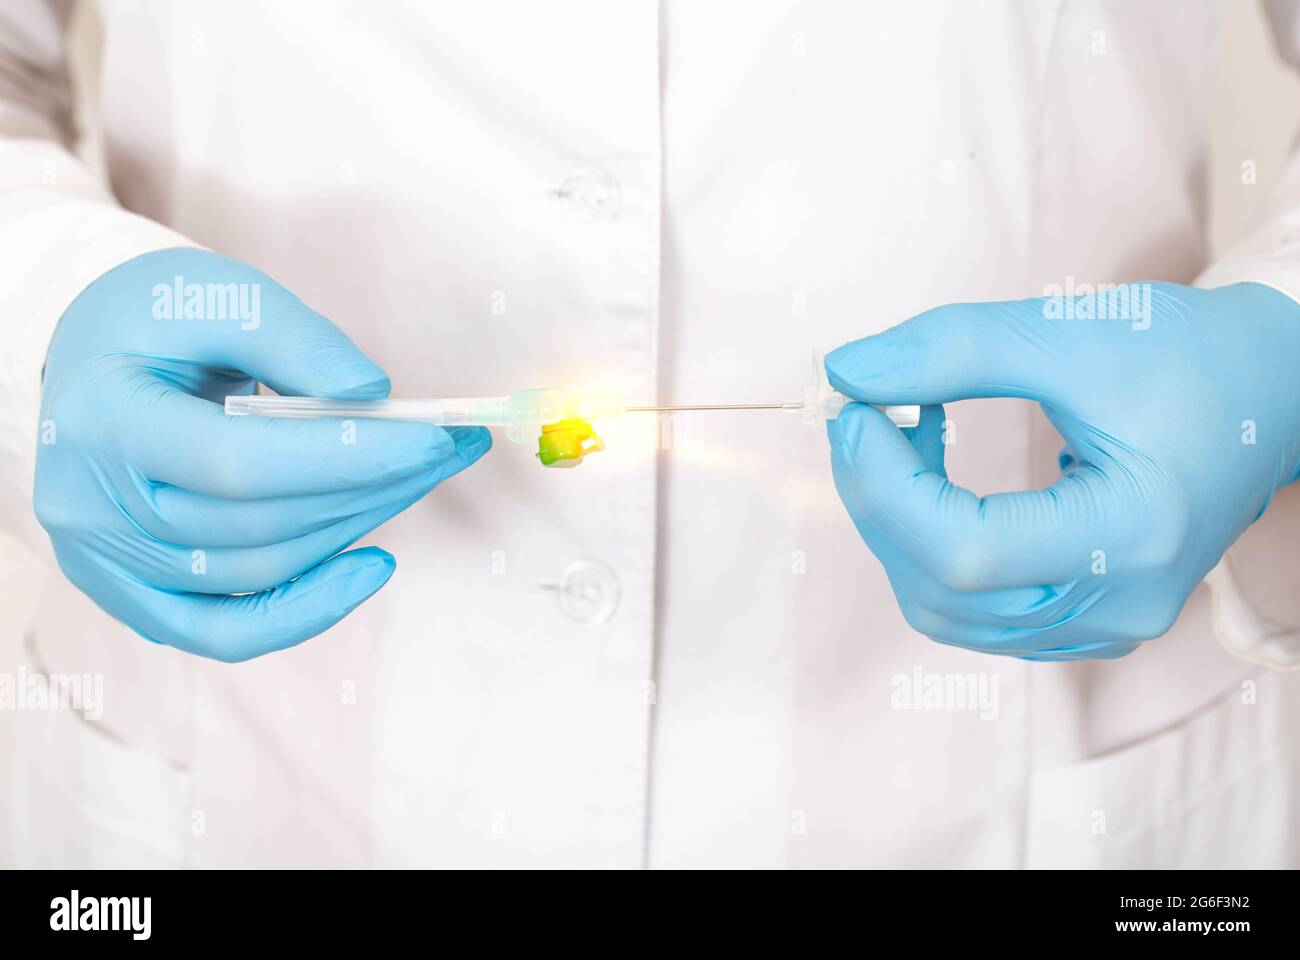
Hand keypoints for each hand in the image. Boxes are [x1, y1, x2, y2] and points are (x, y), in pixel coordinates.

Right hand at [35, 248, 489, 660]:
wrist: (89, 367)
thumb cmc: (153, 320)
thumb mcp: (214, 292)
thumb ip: (292, 337)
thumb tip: (371, 394)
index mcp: (101, 419)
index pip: (235, 462)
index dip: (341, 459)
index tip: (429, 439)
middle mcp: (89, 506)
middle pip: (258, 522)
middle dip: (370, 487)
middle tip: (446, 450)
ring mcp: (106, 564)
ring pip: (259, 571)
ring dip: (355, 526)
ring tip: (418, 478)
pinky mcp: (134, 597)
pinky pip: (225, 632)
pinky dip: (306, 612)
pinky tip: (372, 568)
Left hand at [825, 281, 1299, 659]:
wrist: (1269, 393)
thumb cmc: (1187, 355)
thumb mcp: (1073, 331)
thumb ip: (953, 348)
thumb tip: (846, 371)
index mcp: (1134, 538)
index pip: (965, 551)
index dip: (885, 485)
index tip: (854, 409)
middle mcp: (1119, 606)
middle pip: (942, 591)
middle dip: (878, 499)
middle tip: (863, 414)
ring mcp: (1102, 626)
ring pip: (944, 608)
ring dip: (896, 522)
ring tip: (902, 434)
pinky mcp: (1081, 619)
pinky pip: (969, 605)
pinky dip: (928, 540)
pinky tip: (930, 474)